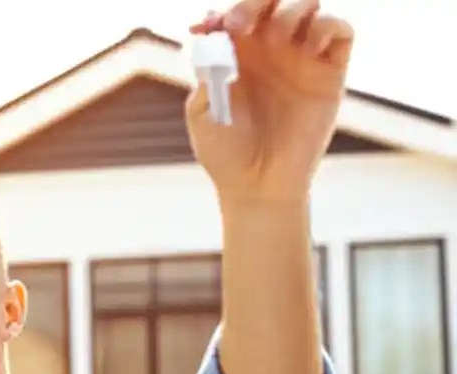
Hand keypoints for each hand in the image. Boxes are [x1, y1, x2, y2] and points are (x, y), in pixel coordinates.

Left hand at [186, 0, 354, 201]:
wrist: (258, 186)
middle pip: (272, 0)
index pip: (235, 12)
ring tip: (277, 39)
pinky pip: (341, 29)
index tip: (212, 26)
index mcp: (235, 54)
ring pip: (308, 4)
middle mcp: (269, 50)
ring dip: (291, 9)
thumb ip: (206, 71)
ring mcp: (301, 58)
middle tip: (241, 25)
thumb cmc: (225, 153)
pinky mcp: (330, 72)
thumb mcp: (202, 112)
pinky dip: (328, 25)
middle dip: (255, 1)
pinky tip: (308, 46)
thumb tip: (209, 33)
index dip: (226, 10)